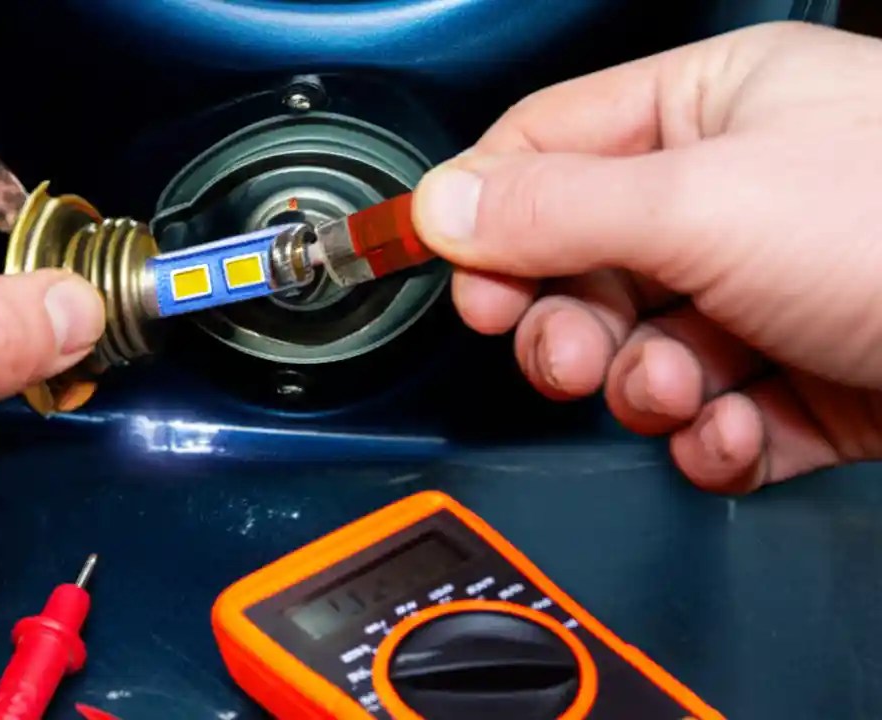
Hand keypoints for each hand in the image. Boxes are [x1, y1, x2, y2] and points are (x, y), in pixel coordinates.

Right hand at [413, 21, 881, 492]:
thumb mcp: (704, 202)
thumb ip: (555, 208)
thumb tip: (442, 204)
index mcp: (710, 109)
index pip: (547, 146)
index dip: (482, 209)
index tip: (440, 268)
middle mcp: (736, 194)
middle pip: (583, 263)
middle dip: (565, 323)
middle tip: (565, 353)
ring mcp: (771, 290)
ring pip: (641, 350)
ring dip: (643, 387)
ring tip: (681, 390)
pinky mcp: (806, 379)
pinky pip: (712, 415)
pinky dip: (710, 439)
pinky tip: (735, 434)